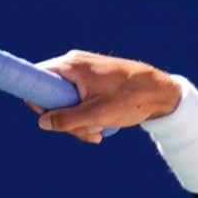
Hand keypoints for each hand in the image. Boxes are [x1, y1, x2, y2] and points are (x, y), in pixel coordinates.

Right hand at [27, 51, 181, 144]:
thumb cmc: (131, 99)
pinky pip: (79, 99)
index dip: (38, 101)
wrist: (160, 91)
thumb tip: (43, 123)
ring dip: (78, 121)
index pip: (37, 78)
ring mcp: (84, 71)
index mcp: (72, 66)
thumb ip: (67, 120)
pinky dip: (87, 115)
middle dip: (65, 119)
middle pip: (52, 95)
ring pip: (67, 101)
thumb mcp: (97, 114)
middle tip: (85, 133)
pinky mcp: (93, 79)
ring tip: (98, 133)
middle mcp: (75, 64)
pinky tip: (101, 127)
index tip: (51, 118)